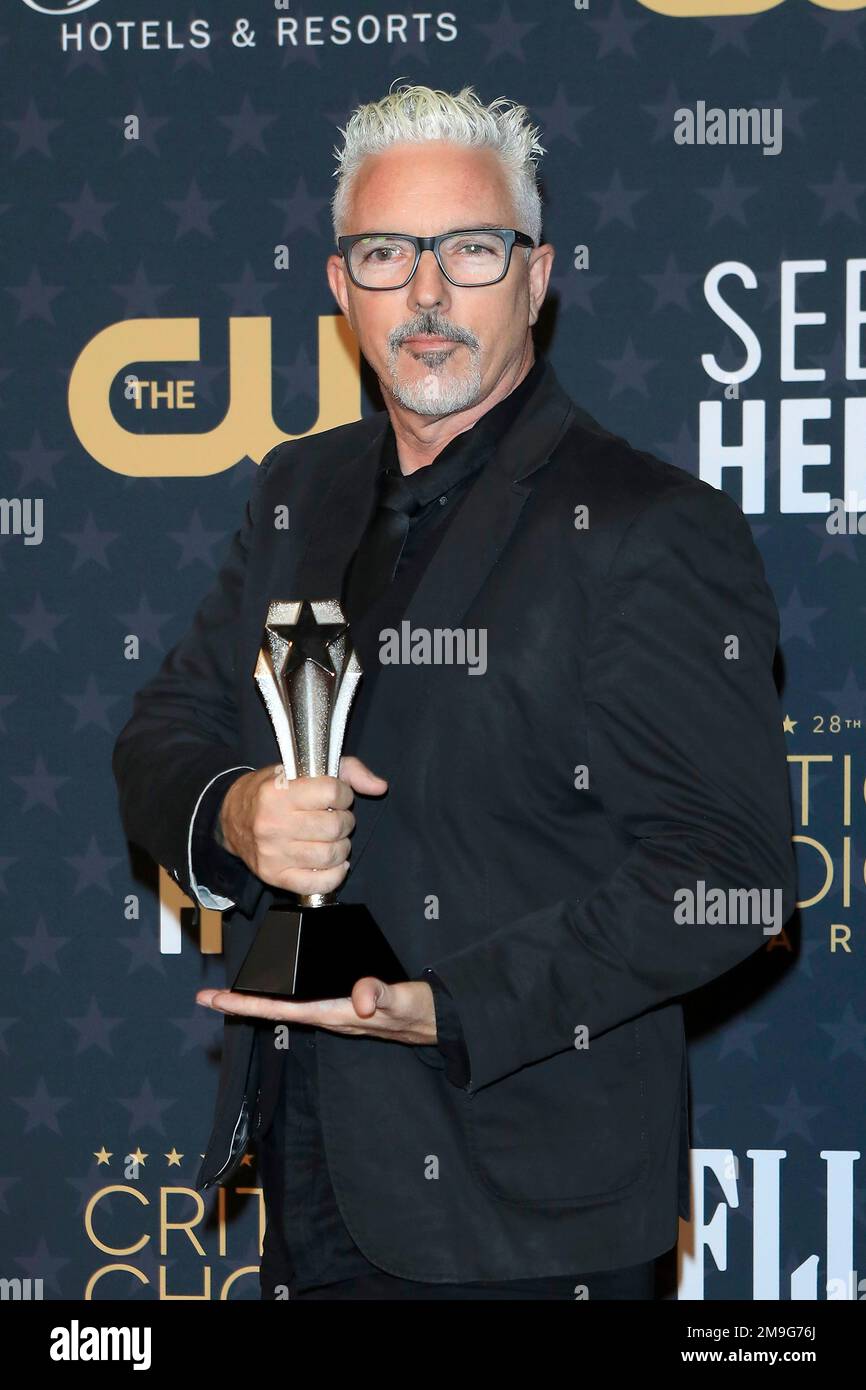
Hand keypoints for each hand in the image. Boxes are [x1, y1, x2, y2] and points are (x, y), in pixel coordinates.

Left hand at [195, 977, 437, 1045]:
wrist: (439, 1020)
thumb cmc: (420, 1011)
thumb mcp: (404, 1001)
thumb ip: (383, 996)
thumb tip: (361, 998)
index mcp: (336, 1014)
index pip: (283, 1010)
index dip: (247, 1004)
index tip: (217, 999)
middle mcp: (330, 1017)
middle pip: (277, 1011)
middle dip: (242, 1004)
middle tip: (207, 997)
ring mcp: (336, 1013)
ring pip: (288, 1007)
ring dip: (259, 1001)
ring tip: (232, 992)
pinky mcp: (344, 1006)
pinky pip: (304, 1002)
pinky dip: (283, 995)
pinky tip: (276, 987)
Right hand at [218, 754, 386, 893]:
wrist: (231, 818)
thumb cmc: (272, 791)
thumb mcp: (301, 769)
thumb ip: (346, 770)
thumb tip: (380, 786)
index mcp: (278, 792)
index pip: (332, 792)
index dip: (343, 793)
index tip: (337, 795)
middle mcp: (273, 824)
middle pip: (334, 826)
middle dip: (344, 821)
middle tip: (336, 818)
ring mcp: (273, 853)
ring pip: (331, 855)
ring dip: (342, 847)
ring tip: (333, 839)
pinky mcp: (275, 876)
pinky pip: (319, 884)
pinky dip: (335, 875)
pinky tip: (334, 863)